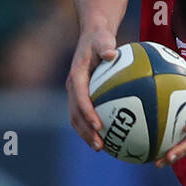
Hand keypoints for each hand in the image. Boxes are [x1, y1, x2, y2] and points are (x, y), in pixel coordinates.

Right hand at [66, 27, 117, 149]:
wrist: (91, 37)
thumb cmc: (100, 38)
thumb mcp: (103, 38)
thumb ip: (105, 46)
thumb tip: (111, 53)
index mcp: (76, 76)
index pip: (80, 97)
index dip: (87, 113)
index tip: (98, 125)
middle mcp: (73, 87)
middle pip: (75, 115)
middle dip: (86, 132)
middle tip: (99, 145)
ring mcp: (76, 93)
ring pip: (77, 118)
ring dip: (87, 134)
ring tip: (101, 148)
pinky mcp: (82, 97)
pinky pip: (85, 115)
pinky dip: (93, 127)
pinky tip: (110, 137)